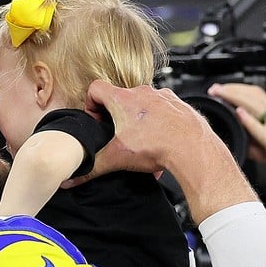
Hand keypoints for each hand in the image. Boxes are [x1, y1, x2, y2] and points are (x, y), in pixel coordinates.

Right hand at [69, 80, 220, 182]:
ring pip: (142, 104)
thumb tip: (73, 178)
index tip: (95, 120)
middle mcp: (143, 93)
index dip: (90, 103)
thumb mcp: (116, 158)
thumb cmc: (158, 146)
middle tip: (116, 135)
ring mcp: (163, 97)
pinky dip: (157, 123)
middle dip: (115, 116)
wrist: (193, 148)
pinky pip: (162, 111)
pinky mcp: (179, 105)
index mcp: (123, 99)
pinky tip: (158, 141)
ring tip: (140, 141)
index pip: (95, 88)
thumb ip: (92, 168)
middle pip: (120, 97)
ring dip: (137, 119)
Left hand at [206, 82, 265, 201]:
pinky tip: (238, 112)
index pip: (259, 97)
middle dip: (233, 90)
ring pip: (256, 106)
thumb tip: (246, 144)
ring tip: (220, 93)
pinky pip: (261, 128)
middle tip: (216, 88)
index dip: (240, 91)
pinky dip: (249, 119)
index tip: (225, 91)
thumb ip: (260, 146)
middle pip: (255, 96)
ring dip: (235, 97)